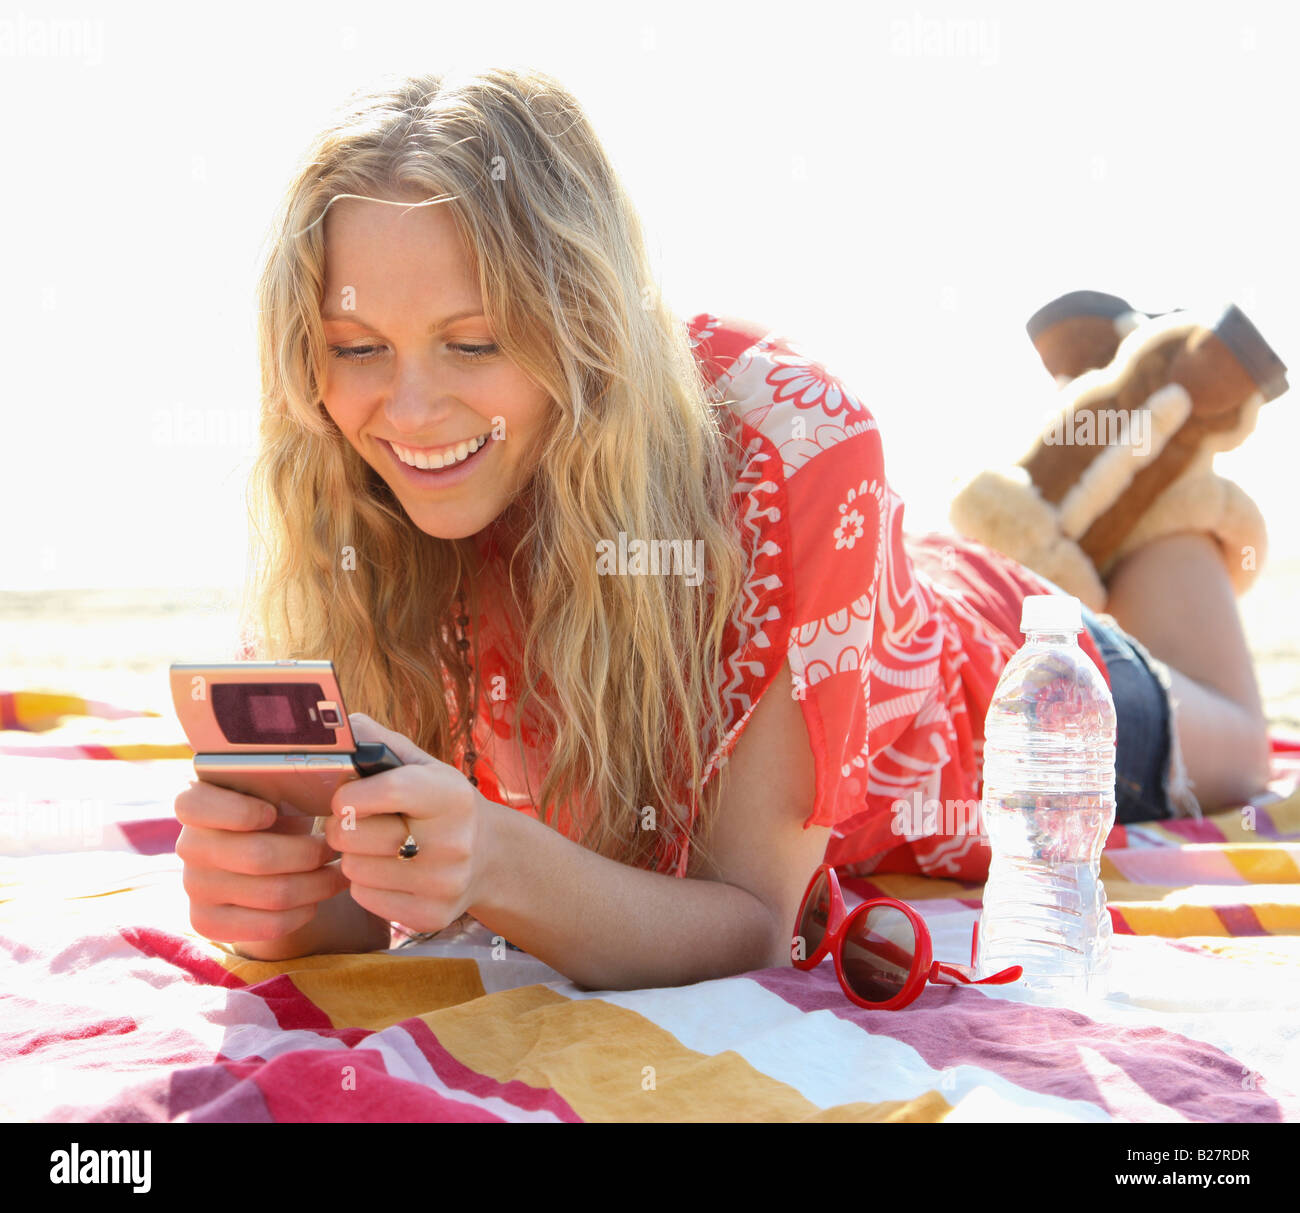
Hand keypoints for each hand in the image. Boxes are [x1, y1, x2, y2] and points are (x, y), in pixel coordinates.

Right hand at [174, 777, 347, 943]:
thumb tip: (327, 783)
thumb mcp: (275, 789)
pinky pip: (268, 925)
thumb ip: (284, 782)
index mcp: (195, 802)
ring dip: (318, 884)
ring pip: (273, 893)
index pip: (196, 806)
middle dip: (311, 853)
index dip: (238, 812)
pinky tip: (316, 898)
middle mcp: (188, 846)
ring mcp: (194, 887)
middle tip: (337, 845)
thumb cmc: (276, 812)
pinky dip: (304, 912)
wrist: (261, 857)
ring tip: (338, 872)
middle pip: (258, 856)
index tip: (273, 812)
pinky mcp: (207, 922)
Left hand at [323, 712, 489, 934]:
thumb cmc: (440, 803)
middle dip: (341, 826)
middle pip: (355, 837)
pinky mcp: (431, 916)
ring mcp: (445, 883)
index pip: (388, 791)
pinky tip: (387, 871)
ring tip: (375, 846)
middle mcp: (454, 841)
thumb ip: (379, 742)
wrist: (490, 856)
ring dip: (353, 856)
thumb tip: (339, 725)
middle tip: (353, 821)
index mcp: (452, 795)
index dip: (351, 793)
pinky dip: (364, 884)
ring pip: (354, 870)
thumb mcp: (422, 765)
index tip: (345, 795)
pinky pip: (364, 898)